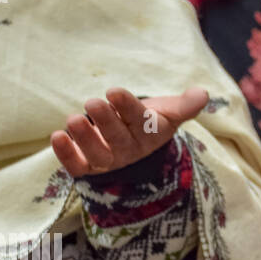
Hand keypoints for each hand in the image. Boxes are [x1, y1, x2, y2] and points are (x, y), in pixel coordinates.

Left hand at [51, 86, 208, 177]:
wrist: (133, 149)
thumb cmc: (148, 123)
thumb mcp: (167, 113)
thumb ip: (183, 105)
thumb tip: (203, 94)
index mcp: (148, 135)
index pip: (140, 122)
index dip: (127, 108)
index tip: (114, 91)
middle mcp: (128, 151)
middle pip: (118, 139)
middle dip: (106, 121)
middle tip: (92, 103)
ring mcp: (107, 161)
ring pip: (98, 155)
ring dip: (85, 138)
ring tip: (73, 120)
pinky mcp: (86, 167)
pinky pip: (77, 166)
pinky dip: (66, 155)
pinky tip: (57, 137)